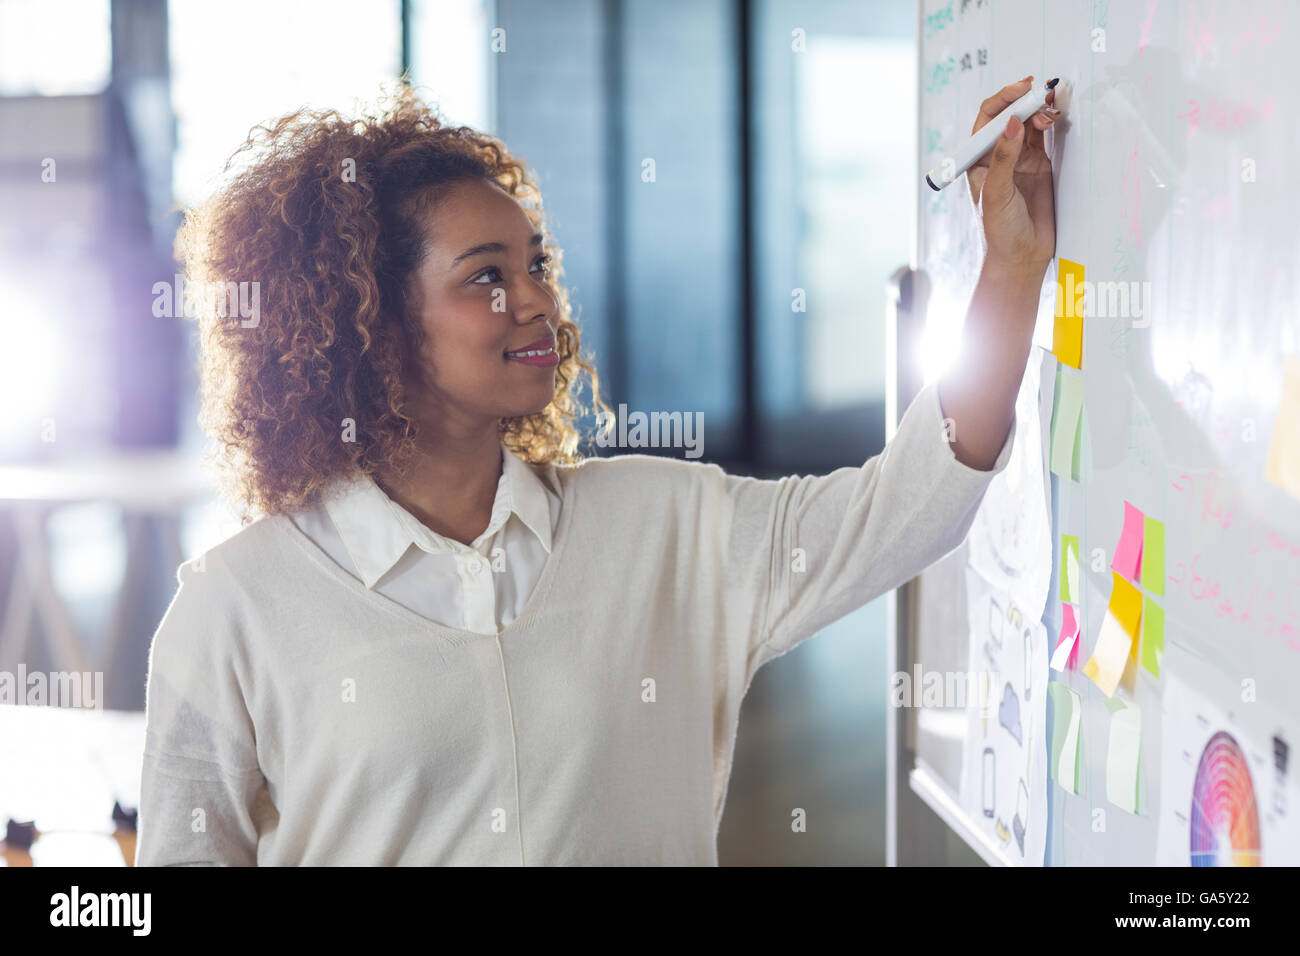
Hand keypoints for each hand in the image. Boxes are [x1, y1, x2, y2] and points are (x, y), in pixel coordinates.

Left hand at [966, 76, 1057, 279]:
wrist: (1020, 258)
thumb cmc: (998, 232)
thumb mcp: (997, 194)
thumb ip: (1004, 158)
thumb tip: (1011, 122)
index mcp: (978, 160)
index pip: (987, 119)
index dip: (1004, 99)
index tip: (1023, 89)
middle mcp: (997, 156)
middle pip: (1010, 116)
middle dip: (1026, 102)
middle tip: (1044, 97)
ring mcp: (1019, 160)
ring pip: (1029, 123)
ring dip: (1040, 111)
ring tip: (1051, 112)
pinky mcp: (1039, 166)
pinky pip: (1044, 137)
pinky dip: (1051, 124)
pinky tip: (1057, 118)